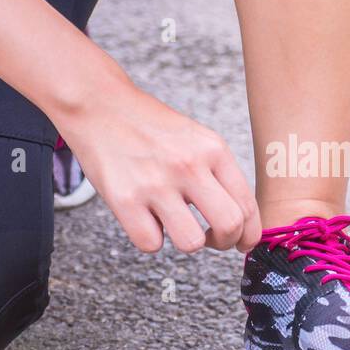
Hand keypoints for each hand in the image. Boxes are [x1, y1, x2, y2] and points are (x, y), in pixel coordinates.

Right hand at [56, 79, 261, 253]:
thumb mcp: (196, 138)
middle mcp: (189, 165)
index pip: (248, 204)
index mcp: (212, 149)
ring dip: (186, 241)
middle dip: (225, 242)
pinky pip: (151, 244)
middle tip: (213, 239)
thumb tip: (240, 217)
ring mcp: (156, 183)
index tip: (242, 242)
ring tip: (175, 225)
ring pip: (191, 243)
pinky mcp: (124, 200)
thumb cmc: (149, 127)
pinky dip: (149, 238)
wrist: (100, 105)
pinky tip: (146, 218)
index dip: (249, 233)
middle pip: (229, 226)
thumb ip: (218, 173)